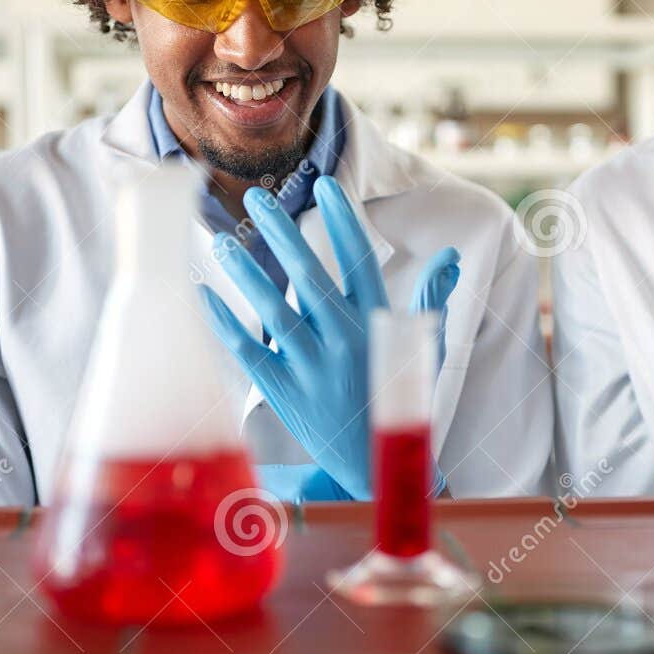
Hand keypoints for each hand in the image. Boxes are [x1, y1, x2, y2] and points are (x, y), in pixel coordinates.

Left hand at [200, 176, 458, 500]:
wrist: (378, 467)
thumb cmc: (402, 402)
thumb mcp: (426, 352)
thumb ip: (431, 301)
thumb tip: (450, 258)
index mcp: (379, 325)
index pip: (360, 262)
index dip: (341, 222)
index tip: (323, 187)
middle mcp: (345, 342)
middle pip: (308, 276)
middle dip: (282, 233)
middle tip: (257, 198)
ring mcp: (313, 368)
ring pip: (273, 310)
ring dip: (247, 273)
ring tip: (224, 241)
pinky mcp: (285, 393)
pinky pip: (248, 352)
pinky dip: (225, 323)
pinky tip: (204, 295)